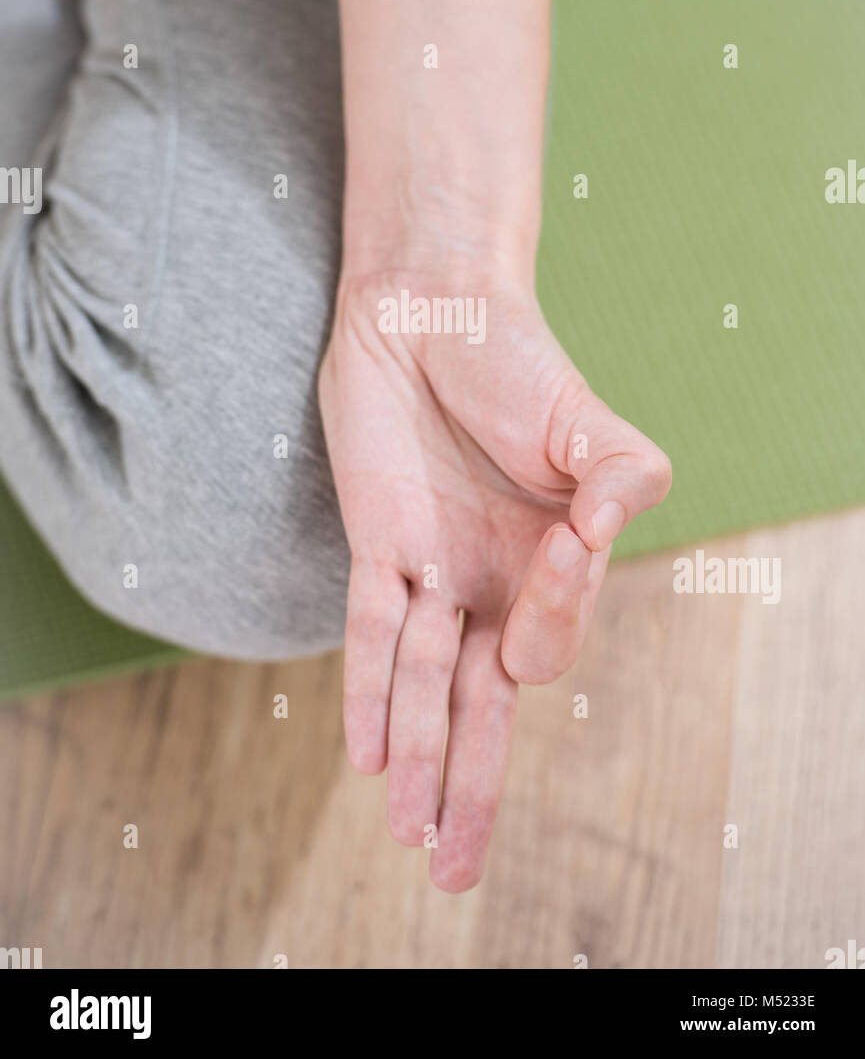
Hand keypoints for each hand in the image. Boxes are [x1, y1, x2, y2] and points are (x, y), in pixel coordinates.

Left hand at [318, 268, 671, 891]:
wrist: (433, 310)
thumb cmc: (519, 362)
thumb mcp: (589, 421)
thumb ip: (623, 477)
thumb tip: (600, 533)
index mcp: (552, 566)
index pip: (548, 640)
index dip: (556, 610)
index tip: (566, 540)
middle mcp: (492, 583)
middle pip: (482, 705)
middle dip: (471, 784)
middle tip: (454, 869)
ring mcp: (433, 570)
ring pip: (425, 683)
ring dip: (416, 754)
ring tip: (407, 828)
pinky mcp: (376, 546)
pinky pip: (371, 629)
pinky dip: (368, 687)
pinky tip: (366, 752)